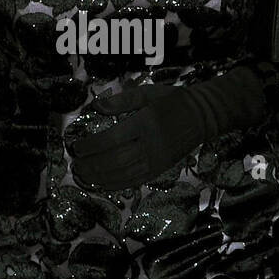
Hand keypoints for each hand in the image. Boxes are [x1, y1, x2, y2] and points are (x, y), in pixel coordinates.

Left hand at [69, 84, 191, 189]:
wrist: (203, 117)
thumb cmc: (173, 101)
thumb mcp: (147, 93)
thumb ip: (121, 101)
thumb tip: (96, 106)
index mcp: (145, 123)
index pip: (112, 139)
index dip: (91, 146)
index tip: (77, 147)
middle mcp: (150, 145)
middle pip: (115, 161)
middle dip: (92, 165)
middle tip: (75, 165)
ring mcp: (156, 160)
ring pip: (123, 175)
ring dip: (100, 177)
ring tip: (83, 176)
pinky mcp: (160, 170)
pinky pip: (135, 181)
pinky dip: (116, 185)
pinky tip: (102, 184)